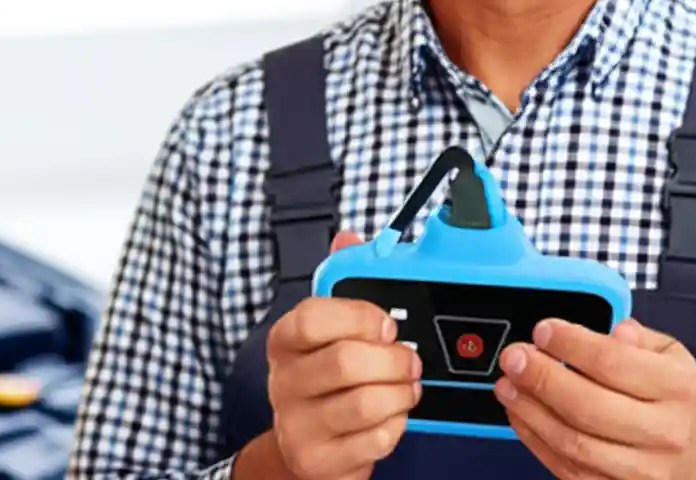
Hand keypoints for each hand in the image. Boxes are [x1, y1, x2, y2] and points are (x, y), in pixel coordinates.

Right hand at [264, 232, 420, 479]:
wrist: (304, 447)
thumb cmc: (324, 380)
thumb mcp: (327, 332)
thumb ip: (342, 285)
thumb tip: (347, 238)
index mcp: (285, 341)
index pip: (312, 318)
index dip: (358, 317)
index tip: (387, 325)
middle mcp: (284, 382)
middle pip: (345, 362)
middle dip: (394, 359)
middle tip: (410, 360)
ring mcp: (298, 425)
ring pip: (365, 403)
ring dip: (401, 393)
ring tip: (407, 387)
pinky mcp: (319, 461)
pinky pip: (374, 441)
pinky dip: (396, 426)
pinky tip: (393, 416)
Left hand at [493, 317, 695, 479]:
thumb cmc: (671, 397)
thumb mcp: (669, 355)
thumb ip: (638, 338)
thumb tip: (617, 332)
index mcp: (677, 389)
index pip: (614, 363)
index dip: (571, 343)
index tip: (543, 330)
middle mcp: (663, 432)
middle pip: (588, 407)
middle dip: (541, 378)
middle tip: (514, 357)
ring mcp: (641, 469)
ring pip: (573, 442)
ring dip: (530, 410)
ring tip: (507, 384)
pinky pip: (566, 467)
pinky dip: (534, 438)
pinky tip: (519, 412)